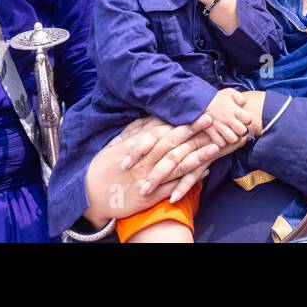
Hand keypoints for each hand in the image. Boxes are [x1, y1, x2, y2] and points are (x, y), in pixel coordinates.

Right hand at [84, 115, 224, 224]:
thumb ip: (134, 132)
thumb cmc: (103, 167)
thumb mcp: (116, 145)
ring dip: (197, 156)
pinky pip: (173, 187)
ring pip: (176, 165)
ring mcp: (148, 178)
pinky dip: (189, 180)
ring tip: (215, 147)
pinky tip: (204, 172)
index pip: (162, 130)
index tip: (196, 111)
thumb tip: (149, 118)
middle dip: (192, 131)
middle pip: (172, 144)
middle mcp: (144, 161)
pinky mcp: (150, 196)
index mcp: (135, 146)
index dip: (180, 121)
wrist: (91, 194)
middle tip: (210, 119)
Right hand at [201, 87, 253, 146]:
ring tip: (229, 132)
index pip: (248, 119)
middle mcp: (227, 118)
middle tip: (236, 128)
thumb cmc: (216, 98)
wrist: (197, 101)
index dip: (247, 120)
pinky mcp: (210, 132)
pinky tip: (221, 136)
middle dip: (241, 130)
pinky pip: (220, 143)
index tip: (242, 118)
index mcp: (233, 109)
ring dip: (232, 137)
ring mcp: (218, 126)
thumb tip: (244, 104)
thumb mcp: (229, 92)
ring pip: (232, 139)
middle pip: (242, 131)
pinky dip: (222, 141)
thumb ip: (240, 97)